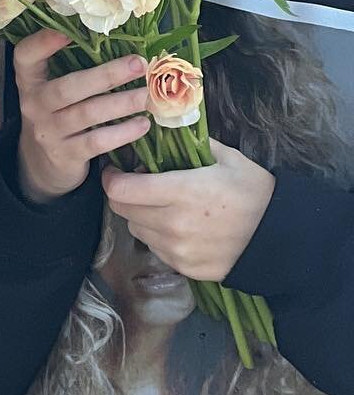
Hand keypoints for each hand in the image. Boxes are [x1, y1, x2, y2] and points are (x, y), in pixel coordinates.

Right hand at [14, 29, 148, 205]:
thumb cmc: (57, 113)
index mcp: (29, 81)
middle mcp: (33, 105)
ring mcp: (48, 132)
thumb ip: (72, 67)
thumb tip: (121, 38)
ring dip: (122, 103)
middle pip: (67, 88)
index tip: (66, 31)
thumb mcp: (52, 90)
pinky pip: (97, 142)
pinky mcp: (65, 155)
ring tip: (148, 95)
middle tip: (139, 63)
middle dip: (106, 75)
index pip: (25, 57)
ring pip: (87, 114)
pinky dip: (122, 132)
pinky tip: (143, 124)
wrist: (42, 164)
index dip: (42, 43)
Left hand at [103, 140, 273, 281]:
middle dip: (124, 194)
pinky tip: (177, 226)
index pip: (121, 189)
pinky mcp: (184, 267)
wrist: (282, 238)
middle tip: (139, 185)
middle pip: (123, 210)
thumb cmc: (255, 193)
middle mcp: (173, 224)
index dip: (112, 178)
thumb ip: (192, 144)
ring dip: (140, 216)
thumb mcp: (228, 159)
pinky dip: (157, 236)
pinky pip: (155, 249)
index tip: (116, 170)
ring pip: (136, 230)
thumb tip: (165, 127)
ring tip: (161, 206)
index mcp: (182, 191)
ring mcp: (177, 249)